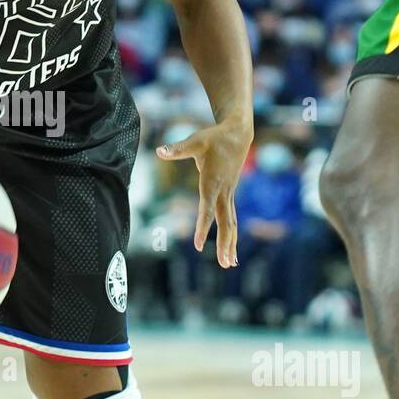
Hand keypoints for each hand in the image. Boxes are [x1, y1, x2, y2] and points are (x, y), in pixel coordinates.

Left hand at [156, 118, 251, 267]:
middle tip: (224, 263)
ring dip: (230, 244)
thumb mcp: (195, 141)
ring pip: (231, 223)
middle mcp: (223, 191)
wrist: (238, 135)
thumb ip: (177, 148)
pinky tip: (230, 249)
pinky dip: (231, 235)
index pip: (207, 208)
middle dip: (224, 243)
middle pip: (225, 222)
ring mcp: (229, 194)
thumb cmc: (213, 138)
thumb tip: (159, 151)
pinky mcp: (230, 195)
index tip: (198, 245)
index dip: (202, 227)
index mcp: (213, 181)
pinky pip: (232, 218)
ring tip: (229, 264)